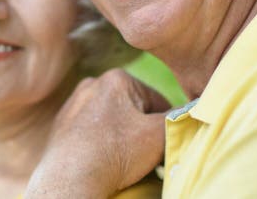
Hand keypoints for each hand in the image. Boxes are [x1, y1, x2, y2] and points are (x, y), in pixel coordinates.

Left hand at [25, 69, 170, 198]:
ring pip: (112, 120)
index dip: (165, 124)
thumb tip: (193, 111)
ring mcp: (74, 103)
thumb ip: (179, 117)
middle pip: (133, 109)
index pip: (156, 101)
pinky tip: (103, 157)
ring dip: (121, 136)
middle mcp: (92, 83)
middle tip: (141, 154)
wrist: (71, 178)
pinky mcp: (63, 123)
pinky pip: (92, 130)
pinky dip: (101, 141)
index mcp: (116, 78)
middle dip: (141, 130)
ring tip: (122, 157)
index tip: (162, 144)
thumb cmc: (114, 153)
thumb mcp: (158, 134)